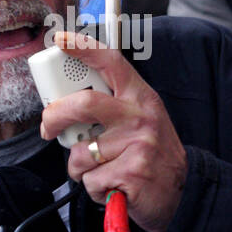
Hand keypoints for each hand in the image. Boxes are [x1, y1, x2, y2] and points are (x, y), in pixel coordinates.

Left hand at [39, 31, 187, 231]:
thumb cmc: (153, 155)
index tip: (61, 40)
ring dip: (80, 168)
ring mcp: (137, 144)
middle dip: (54, 117)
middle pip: (83, 104)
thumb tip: (67, 104)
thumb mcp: (141, 120)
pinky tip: (113, 186)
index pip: (112, 62)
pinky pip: (89, 180)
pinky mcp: (131, 172)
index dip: (83, 48)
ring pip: (81, 153)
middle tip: (48, 128)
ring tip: (102, 170)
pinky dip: (94, 189)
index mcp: (140, 98)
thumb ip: (111, 108)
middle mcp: (140, 116)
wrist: (184, 191)